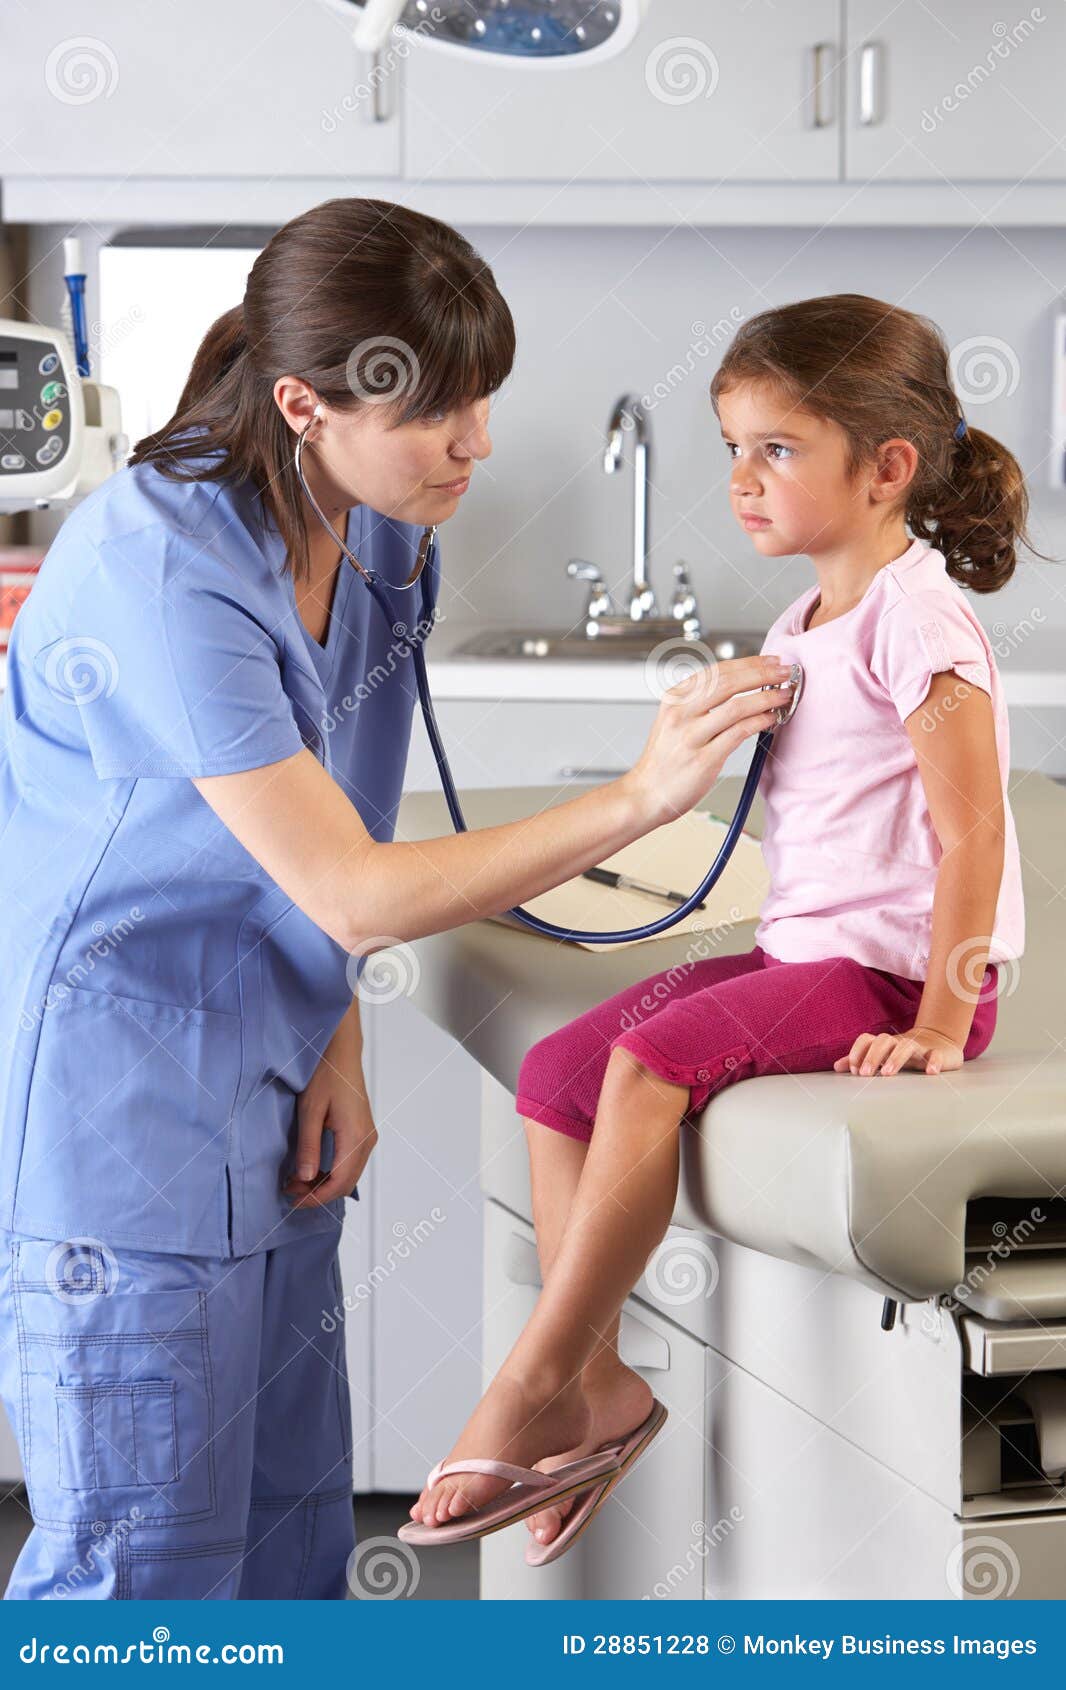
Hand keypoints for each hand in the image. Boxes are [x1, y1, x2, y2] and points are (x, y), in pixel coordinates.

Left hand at [283, 1013, 377, 1208]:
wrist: (341, 1052)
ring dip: (325, 1183)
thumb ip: (308, 1146)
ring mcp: (367, 1136)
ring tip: (297, 1181)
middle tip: (290, 1191)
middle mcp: (367, 1140)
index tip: (294, 1200)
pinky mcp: (363, 1132)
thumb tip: (305, 1178)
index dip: (316, 1197)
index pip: (339, 1182)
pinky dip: (332, 1172)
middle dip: (318, 1193)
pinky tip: (311, 1168)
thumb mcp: (310, 1110)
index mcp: (355, 1136)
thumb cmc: (326, 1074)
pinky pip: (350, 1163)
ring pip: (349, 1175)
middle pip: (346, 1183)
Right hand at [626, 655, 796, 826]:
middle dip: (762, 674)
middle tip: (785, 671)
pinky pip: (738, 734)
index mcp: (675, 698)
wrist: (646, 793)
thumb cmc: (665, 760)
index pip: (717, 671)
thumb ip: (701, 702)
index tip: (771, 661)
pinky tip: (771, 718)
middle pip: (728, 682)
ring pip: (736, 707)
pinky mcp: (703, 759)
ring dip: (766, 697)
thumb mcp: (675, 720)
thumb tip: (742, 685)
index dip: (749, 663)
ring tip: (785, 694)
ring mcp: (691, 736)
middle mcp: (680, 713)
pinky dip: (759, 722)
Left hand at [834, 1024, 964, 1077]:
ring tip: (887, 1073)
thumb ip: (859, 1061)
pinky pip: (936, 1054)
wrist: (939, 1043)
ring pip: (907, 1046)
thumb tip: (836, 1067)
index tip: (854, 1072)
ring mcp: (920, 1047)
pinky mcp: (938, 1053)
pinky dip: (934, 1061)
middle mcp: (899, 1042)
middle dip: (872, 1056)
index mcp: (884, 1044)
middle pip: (884, 1040)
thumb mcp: (883, 1057)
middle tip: (864, 1075)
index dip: (857, 1052)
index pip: (866, 1039)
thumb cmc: (903, 1054)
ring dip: (896, 1058)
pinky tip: (930, 1072)